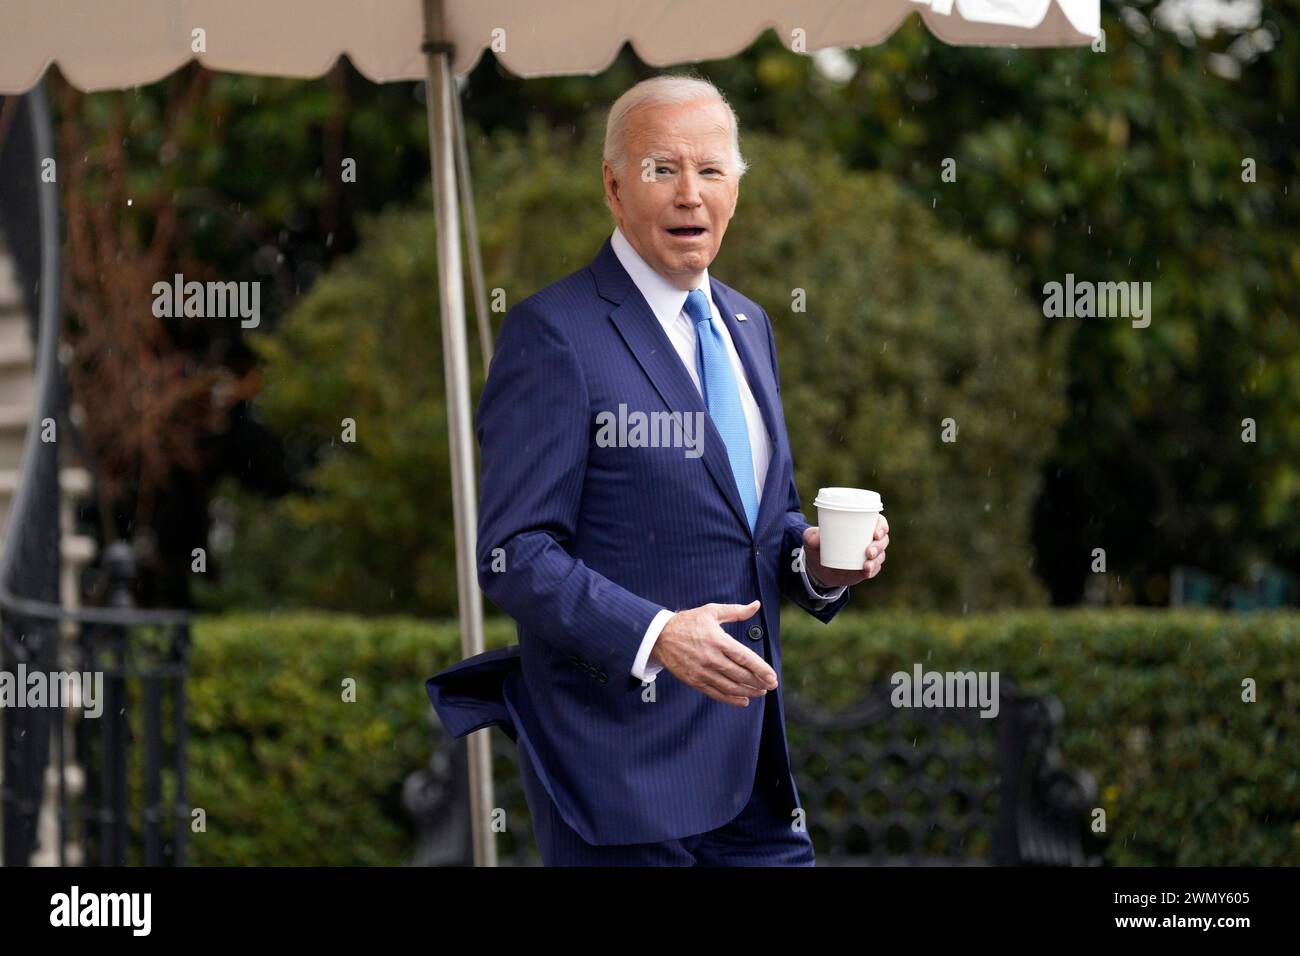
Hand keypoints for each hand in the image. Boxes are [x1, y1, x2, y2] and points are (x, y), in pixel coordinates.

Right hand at [649, 600, 776, 707]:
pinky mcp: (694, 681)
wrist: (658, 636)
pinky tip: (743, 700)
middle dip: (759, 682)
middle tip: (771, 685)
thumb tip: (755, 605)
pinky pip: (716, 693)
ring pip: (730, 687)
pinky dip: (731, 699)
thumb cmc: (687, 622)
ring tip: (760, 692)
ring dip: (748, 691)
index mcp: (717, 640)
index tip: (772, 676)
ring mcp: (702, 672)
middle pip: (740, 674)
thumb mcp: (711, 611)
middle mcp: (711, 658)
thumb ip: (736, 611)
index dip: (761, 669)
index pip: (745, 657)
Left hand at [803, 516, 889, 588]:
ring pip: (881, 555)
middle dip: (879, 545)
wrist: (818, 568)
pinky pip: (874, 569)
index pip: (879, 522)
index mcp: (860, 526)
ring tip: (866, 565)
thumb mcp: (811, 539)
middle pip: (883, 540)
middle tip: (868, 552)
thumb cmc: (818, 546)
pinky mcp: (867, 569)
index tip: (876, 533)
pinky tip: (866, 572)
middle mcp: (869, 539)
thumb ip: (811, 536)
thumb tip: (817, 537)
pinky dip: (872, 570)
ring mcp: (870, 555)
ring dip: (877, 560)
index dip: (882, 526)